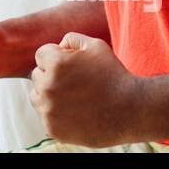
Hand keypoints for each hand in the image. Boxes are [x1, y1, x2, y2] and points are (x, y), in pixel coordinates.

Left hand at [30, 32, 146, 146]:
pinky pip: (45, 116)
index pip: (40, 55)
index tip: (73, 66)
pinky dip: (56, 115)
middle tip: (75, 83)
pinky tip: (76, 112)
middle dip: (51, 76)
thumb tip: (57, 46)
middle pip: (37, 76)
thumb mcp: (96, 46)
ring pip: (37, 97)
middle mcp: (48, 87)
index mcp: (56, 64)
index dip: (57, 58)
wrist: (131, 111)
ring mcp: (49, 111)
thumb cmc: (114, 75)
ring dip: (49, 95)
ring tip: (74, 97)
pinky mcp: (53, 129)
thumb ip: (71, 39)